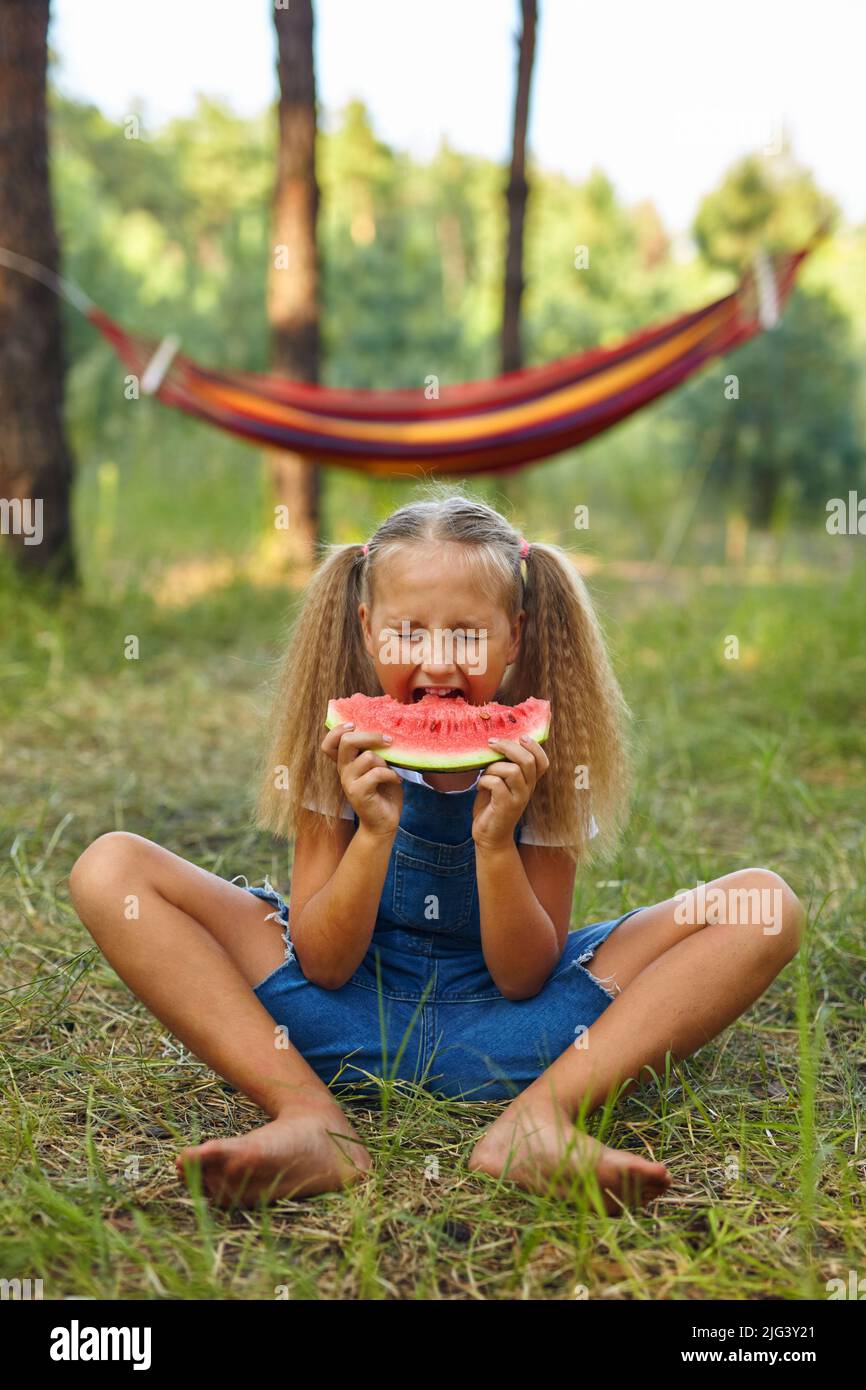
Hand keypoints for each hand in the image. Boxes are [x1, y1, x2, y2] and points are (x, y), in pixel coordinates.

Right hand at [320, 723, 402, 838]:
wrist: (384, 822)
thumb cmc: (384, 793)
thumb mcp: (379, 767)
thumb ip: (374, 753)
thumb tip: (383, 733)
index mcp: (346, 763)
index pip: (329, 743)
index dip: (337, 730)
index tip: (354, 724)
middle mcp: (343, 771)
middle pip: (346, 742)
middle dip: (369, 736)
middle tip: (388, 739)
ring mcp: (349, 782)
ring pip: (367, 757)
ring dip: (385, 762)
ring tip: (391, 772)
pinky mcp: (358, 793)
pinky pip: (376, 773)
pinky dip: (391, 775)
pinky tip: (396, 781)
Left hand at [472, 735, 548, 851]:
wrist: (490, 837)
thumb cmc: (492, 806)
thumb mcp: (500, 783)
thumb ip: (502, 766)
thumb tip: (494, 743)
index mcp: (529, 782)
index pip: (542, 761)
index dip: (534, 746)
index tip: (520, 737)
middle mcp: (528, 789)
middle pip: (528, 760)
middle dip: (508, 747)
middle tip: (492, 743)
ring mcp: (519, 798)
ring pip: (513, 770)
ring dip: (493, 767)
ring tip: (485, 775)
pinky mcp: (506, 806)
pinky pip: (496, 784)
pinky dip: (484, 781)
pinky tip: (480, 787)